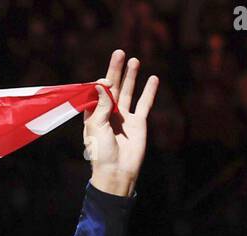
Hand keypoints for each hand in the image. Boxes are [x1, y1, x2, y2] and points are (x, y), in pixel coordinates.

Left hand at [84, 48, 157, 197]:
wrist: (117, 171)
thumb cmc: (101, 152)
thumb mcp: (96, 128)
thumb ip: (100, 106)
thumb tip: (102, 84)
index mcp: (94, 116)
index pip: (96, 93)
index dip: (101, 84)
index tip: (105, 79)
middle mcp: (108, 114)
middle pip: (113, 87)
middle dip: (115, 70)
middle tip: (119, 52)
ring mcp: (124, 117)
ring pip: (128, 92)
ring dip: (130, 76)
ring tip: (133, 60)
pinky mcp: (138, 122)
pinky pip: (144, 103)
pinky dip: (149, 91)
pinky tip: (153, 78)